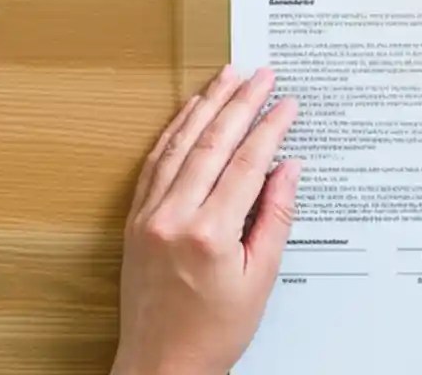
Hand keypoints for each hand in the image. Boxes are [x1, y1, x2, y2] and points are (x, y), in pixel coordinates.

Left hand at [111, 65, 300, 374]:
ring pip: (179, 145)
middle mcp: (173, 218)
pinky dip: (174, 132)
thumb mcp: (261, 278)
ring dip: (205, 106)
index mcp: (210, 234)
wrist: (162, 365)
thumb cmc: (213, 331)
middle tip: (261, 75)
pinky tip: (190, 113)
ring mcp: (148, 216)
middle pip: (212, 143)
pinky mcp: (134, 220)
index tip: (287, 104)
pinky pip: (155, 162)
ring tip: (227, 78)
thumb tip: (287, 168)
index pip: (246, 163)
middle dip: (240, 103)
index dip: (270, 128)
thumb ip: (275, 217)